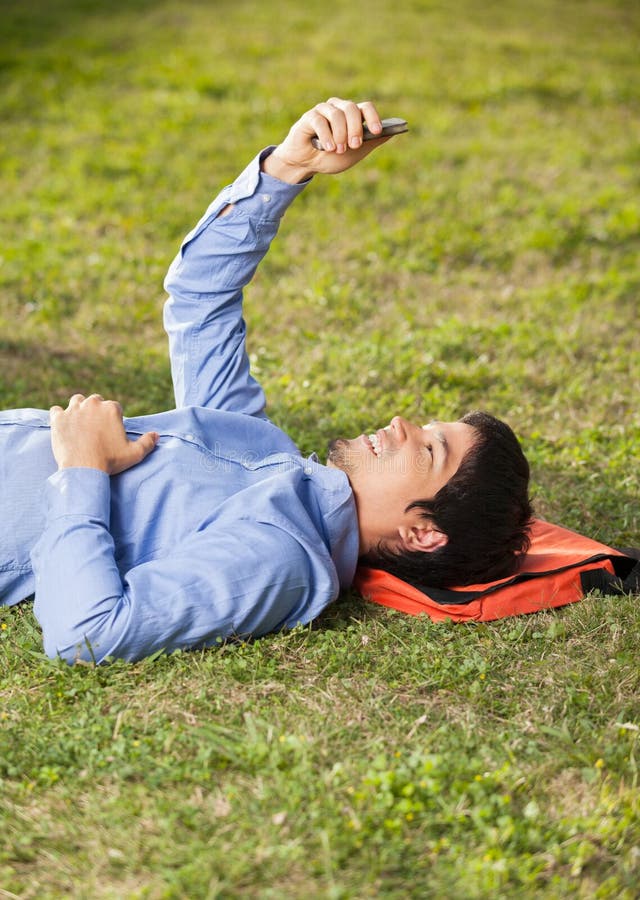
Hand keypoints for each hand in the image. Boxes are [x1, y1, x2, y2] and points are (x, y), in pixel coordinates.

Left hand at [49, 394, 158, 474]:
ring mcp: (73, 410)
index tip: (110, 430)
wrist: (83, 469)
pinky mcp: (58, 419)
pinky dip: (59, 416)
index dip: (113, 418)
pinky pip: (56, 410)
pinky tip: (63, 425)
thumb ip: (148, 442)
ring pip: (76, 401)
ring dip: (78, 409)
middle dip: (96, 411)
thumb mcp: (134, 454)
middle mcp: (93, 404)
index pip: (114, 407)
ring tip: (80, 423)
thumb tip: (156, 435)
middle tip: (95, 427)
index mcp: (112, 409)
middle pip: (95, 401)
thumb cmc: (110, 461)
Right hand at [262, 97, 390, 183]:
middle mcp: (338, 108)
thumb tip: (392, 133)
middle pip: (351, 108)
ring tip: (339, 150)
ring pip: (336, 114)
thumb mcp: (355, 153)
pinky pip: (320, 121)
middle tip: (354, 144)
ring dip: (340, 134)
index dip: (373, 117)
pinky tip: (328, 147)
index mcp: (351, 115)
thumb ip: (371, 142)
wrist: (307, 165)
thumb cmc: (331, 157)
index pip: (365, 107)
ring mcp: (323, 111)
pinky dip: (326, 135)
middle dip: (355, 128)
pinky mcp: (309, 117)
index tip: (376, 131)